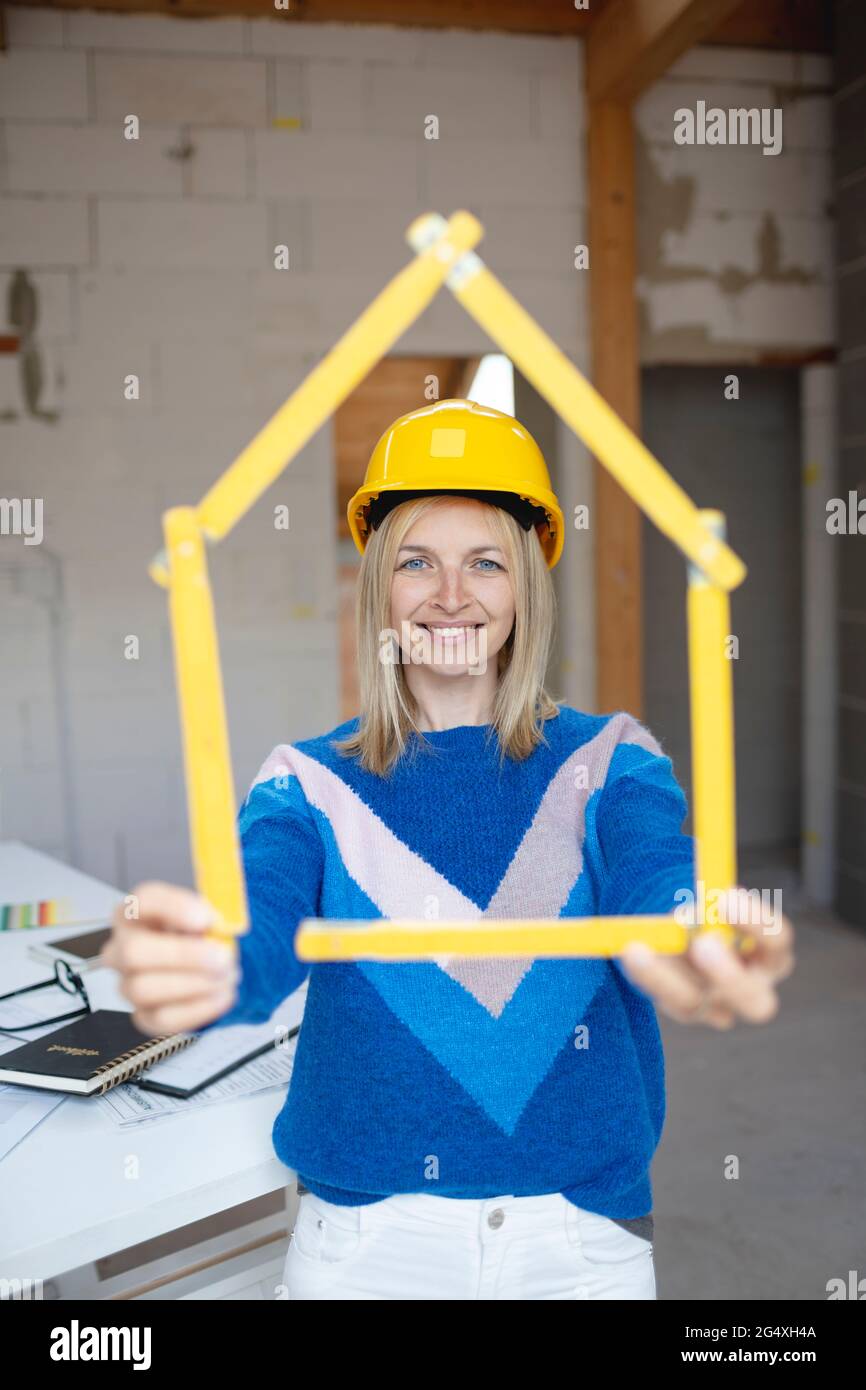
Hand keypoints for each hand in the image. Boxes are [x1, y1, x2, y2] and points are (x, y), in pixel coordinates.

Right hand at [98, 882, 239, 1034]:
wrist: (209, 965)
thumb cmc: (202, 934)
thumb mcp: (208, 915)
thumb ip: (212, 916)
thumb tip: (220, 929)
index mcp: (135, 913)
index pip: (142, 901)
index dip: (174, 908)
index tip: (207, 919)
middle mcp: (121, 947)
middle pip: (133, 951)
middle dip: (184, 955)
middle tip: (224, 957)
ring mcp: (128, 984)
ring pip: (143, 988)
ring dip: (194, 984)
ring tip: (227, 977)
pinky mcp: (143, 1015)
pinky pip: (161, 1019)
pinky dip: (198, 1009)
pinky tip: (223, 996)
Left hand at [618, 886, 795, 1029]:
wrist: (689, 929)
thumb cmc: (710, 912)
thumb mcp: (714, 903)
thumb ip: (708, 905)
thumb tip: (689, 908)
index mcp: (771, 953)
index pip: (777, 940)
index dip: (756, 922)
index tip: (725, 896)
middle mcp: (753, 989)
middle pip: (757, 1004)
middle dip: (729, 977)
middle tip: (703, 945)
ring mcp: (718, 1006)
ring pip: (695, 1005)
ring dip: (666, 978)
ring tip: (640, 949)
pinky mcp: (686, 1009)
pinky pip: (664, 999)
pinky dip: (646, 975)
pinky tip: (631, 952)